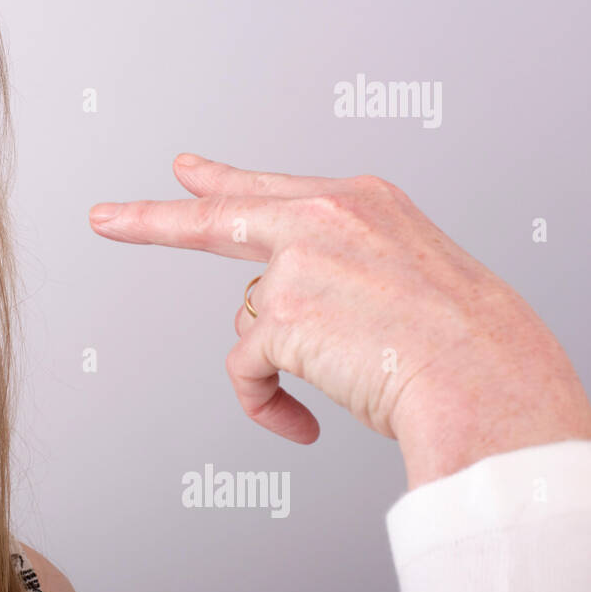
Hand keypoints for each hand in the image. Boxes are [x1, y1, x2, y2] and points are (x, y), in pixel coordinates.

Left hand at [88, 154, 590, 489]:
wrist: (488, 380)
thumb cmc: (464, 341)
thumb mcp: (409, 272)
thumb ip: (340, 265)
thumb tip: (265, 300)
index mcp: (360, 202)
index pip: (271, 187)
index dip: (221, 181)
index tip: (184, 170)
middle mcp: (324, 217)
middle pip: (217, 217)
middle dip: (153, 221)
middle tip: (104, 217)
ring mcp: (299, 261)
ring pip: (251, 317)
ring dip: (279, 358)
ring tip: (345, 374)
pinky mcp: (282, 313)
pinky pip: (245, 368)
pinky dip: (265, 402)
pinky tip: (300, 421)